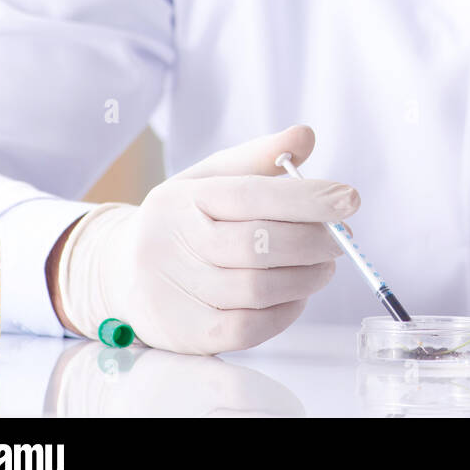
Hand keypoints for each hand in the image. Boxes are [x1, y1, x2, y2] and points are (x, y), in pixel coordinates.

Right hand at [56, 124, 356, 354]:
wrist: (119, 272)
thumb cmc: (184, 220)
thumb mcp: (211, 179)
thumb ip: (260, 158)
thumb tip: (305, 136)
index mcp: (183, 199)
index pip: (252, 195)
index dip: (306, 198)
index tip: (349, 199)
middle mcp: (170, 244)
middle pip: (259, 245)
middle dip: (313, 241)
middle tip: (342, 239)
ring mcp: (173, 292)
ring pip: (257, 289)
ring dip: (306, 277)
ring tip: (324, 265)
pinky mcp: (184, 333)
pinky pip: (247, 328)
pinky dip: (285, 312)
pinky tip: (297, 295)